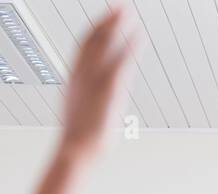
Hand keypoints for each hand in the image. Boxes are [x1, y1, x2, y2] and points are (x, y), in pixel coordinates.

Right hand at [61, 8, 133, 160]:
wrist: (76, 151)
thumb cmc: (79, 141)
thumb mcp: (81, 113)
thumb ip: (89, 101)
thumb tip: (97, 104)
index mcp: (74, 79)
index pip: (83, 46)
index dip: (95, 30)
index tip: (105, 19)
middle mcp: (83, 74)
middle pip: (94, 39)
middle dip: (106, 20)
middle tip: (120, 7)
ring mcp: (94, 80)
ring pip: (106, 44)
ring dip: (118, 26)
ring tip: (130, 12)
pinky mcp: (109, 89)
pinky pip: (121, 61)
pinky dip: (131, 46)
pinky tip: (140, 36)